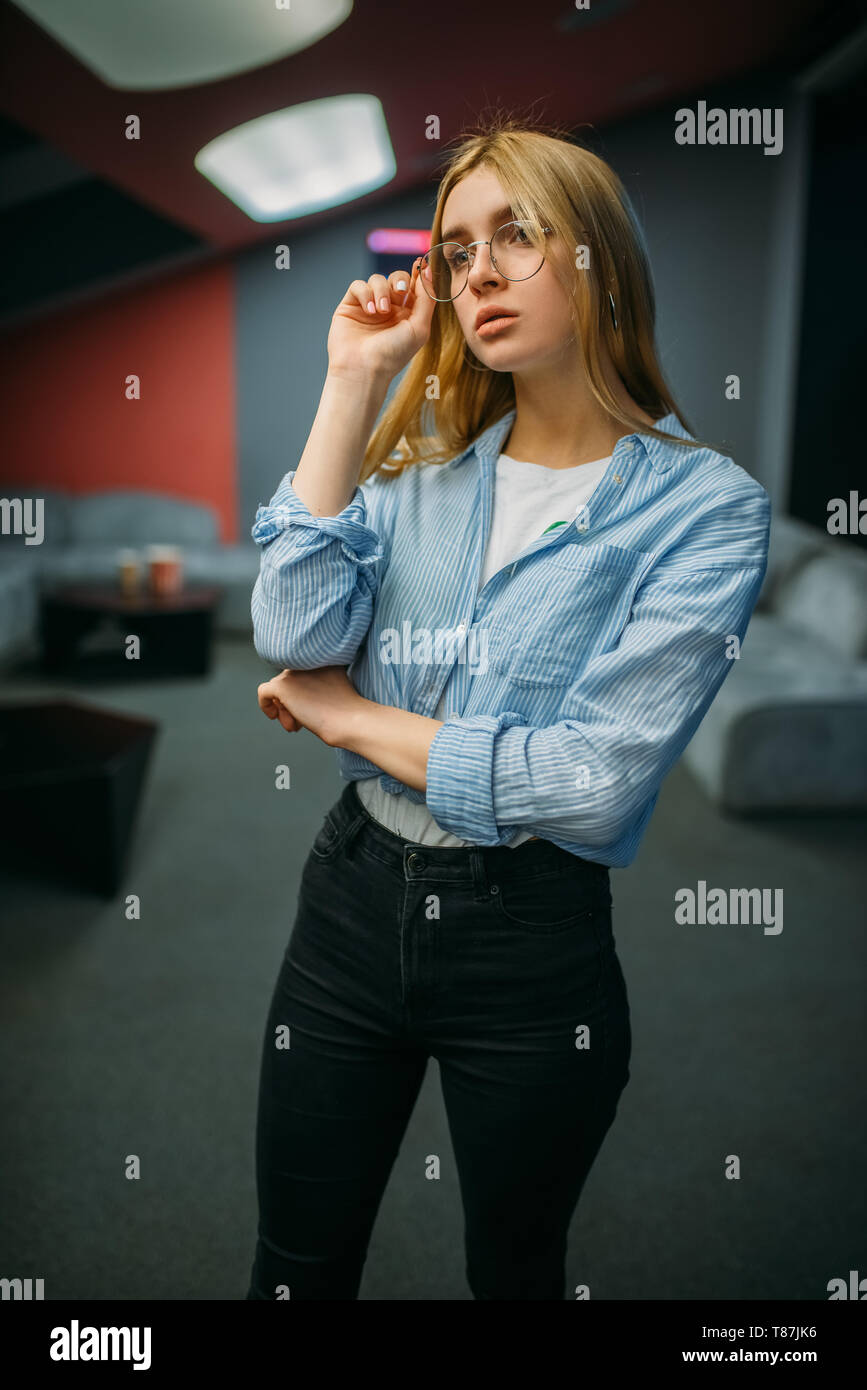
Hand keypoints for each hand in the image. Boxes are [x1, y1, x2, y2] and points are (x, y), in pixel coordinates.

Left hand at [257, 666, 364, 746]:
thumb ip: (318, 684)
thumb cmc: (346, 714)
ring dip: (285, 709)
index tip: (313, 710)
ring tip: (297, 725)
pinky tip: (275, 716)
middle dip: (293, 703)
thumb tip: (297, 697)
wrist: (348, 721)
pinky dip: (266, 706)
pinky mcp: (282, 685)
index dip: (304, 695)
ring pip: (278, 690)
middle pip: (289, 683)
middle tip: (303, 721)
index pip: (301, 675)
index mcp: (322, 658)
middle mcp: (306, 661)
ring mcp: (293, 672)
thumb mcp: (335, 690)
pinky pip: (264, 692)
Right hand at [327, 259, 435, 381]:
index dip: (418, 274)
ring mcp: (369, 306)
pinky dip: (365, 294)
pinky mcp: (350, 306)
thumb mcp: (420, 328)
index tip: (420, 264)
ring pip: (377, 279)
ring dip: (381, 291)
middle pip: (396, 278)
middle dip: (399, 280)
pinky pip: (358, 285)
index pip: (414, 286)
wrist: (363, 369)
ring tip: (380, 312)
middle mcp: (389, 309)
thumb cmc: (393, 355)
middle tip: (400, 292)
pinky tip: (368, 311)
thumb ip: (426, 299)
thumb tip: (427, 271)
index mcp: (407, 314)